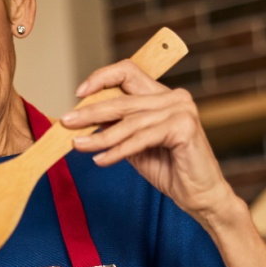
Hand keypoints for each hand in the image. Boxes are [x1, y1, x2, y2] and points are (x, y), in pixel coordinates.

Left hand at [62, 60, 243, 228]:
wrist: (199, 194)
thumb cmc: (168, 168)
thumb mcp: (134, 144)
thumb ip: (115, 128)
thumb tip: (81, 119)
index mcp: (162, 95)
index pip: (129, 72)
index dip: (102, 78)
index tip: (79, 94)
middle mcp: (174, 97)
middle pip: (123, 99)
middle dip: (90, 112)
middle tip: (66, 122)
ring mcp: (181, 110)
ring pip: (129, 122)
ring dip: (100, 136)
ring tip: (78, 145)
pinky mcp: (184, 128)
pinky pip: (141, 138)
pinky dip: (118, 151)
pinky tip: (101, 160)